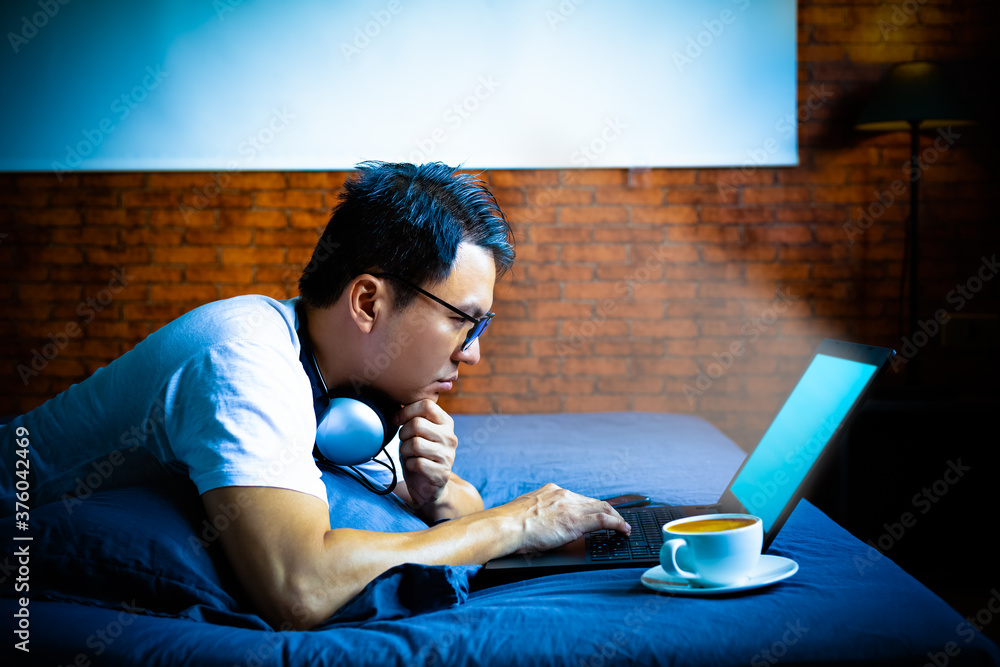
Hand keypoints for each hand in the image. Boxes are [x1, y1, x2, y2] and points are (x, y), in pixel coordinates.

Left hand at [394, 399, 457, 509]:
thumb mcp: (418, 433)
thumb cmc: (419, 454)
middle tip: (404, 441)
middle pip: (417, 424)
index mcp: (446, 423)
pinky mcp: (442, 473)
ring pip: (415, 444)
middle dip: (403, 433)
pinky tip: (414, 467)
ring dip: (404, 450)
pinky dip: (409, 465)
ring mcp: (448, 456)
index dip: (406, 411)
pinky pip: (417, 463)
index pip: (426, 405)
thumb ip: (414, 418)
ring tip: (409, 455)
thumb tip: (397, 403)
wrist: (429, 486)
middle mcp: (450, 437)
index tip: (396, 420)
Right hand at [502, 483, 630, 553]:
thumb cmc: (508, 525)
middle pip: (593, 501)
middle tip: (616, 521)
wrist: (505, 526)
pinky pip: (605, 520)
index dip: (590, 507)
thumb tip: (539, 526)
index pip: (577, 498)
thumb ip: (538, 514)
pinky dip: (618, 524)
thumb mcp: (525, 513)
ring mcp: (571, 506)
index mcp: (550, 492)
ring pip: (603, 507)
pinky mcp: (576, 520)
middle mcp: (563, 495)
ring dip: (616, 518)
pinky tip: (623, 530)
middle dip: (607, 511)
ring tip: (623, 527)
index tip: (595, 513)